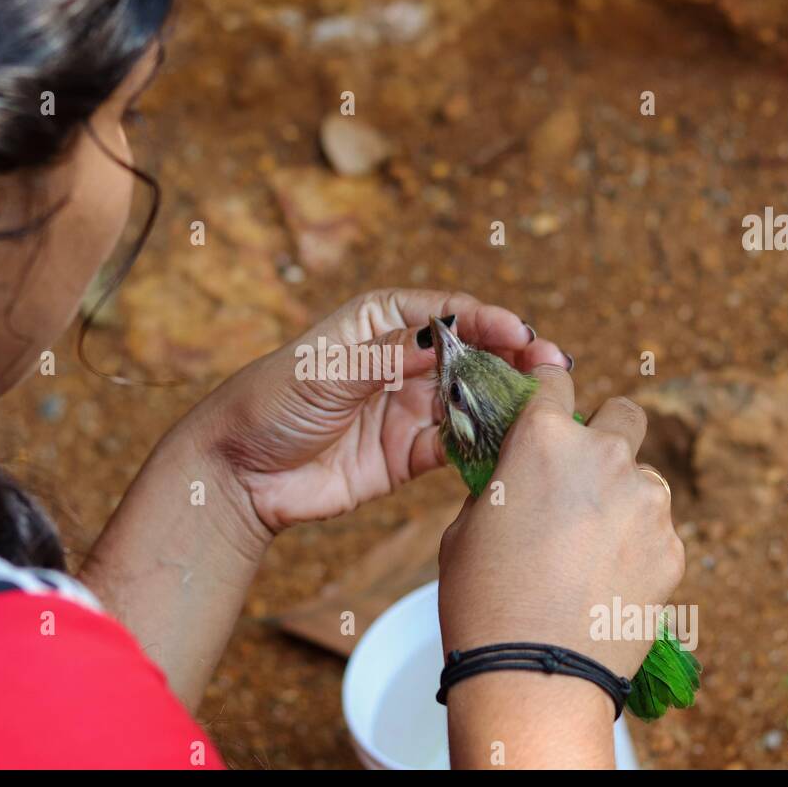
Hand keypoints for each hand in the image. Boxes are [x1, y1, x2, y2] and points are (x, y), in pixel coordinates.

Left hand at [190, 289, 570, 532]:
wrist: (236, 474)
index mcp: (375, 325)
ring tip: (545, 401)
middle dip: (509, 356)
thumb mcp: (326, 368)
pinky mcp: (405, 458)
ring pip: (469, 400)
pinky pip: (454, 447)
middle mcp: (396, 364)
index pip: (441, 312)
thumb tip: (445, 342)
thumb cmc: (269, 403)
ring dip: (506, 400)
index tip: (517, 329)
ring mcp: (403, 411)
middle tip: (550, 362)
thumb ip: (386, 355)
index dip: (482, 317)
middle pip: (466, 355)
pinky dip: (483, 444)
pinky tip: (513, 442)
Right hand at [437, 366, 684, 680]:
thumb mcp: (466, 528)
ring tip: (589, 549)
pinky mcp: (674, 548)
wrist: (533, 676)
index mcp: (544, 439)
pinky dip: (638, 547)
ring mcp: (647, 502)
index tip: (548, 406)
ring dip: (623, 497)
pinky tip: (606, 583)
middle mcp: (604, 456)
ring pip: (644, 478)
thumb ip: (502, 485)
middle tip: (581, 477)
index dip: (549, 391)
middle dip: (606, 435)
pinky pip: (657, 531)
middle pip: (624, 414)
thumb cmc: (483, 600)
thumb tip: (519, 479)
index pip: (556, 380)